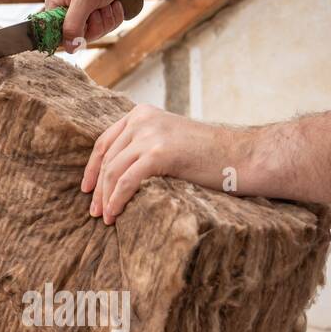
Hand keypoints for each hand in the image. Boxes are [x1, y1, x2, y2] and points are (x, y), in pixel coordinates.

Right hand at [44, 0, 142, 51]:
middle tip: (99, 9)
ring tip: (109, 3)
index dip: (69, 36)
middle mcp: (68, 9)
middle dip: (95, 25)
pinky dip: (114, 17)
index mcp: (56, 5)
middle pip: (78, 36)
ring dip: (106, 20)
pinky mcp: (100, 11)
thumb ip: (73, 26)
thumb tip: (69, 49)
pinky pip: (106, 27)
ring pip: (95, 32)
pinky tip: (116, 3)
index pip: (54, 33)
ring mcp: (85, 11)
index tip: (82, 27)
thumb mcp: (84, 1)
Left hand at [82, 105, 252, 223]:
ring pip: (114, 170)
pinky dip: (117, 199)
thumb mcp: (169, 141)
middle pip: (107, 157)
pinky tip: (114, 215)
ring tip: (104, 218)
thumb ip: (145, 146)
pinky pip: (127, 180)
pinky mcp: (159, 152)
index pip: (105, 141)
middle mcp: (142, 119)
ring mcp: (150, 134)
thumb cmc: (210, 156)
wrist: (244, 156)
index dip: (93, 167)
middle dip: (98, 187)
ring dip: (106, 197)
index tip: (87, 188)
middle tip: (93, 211)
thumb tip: (117, 173)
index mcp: (142, 113)